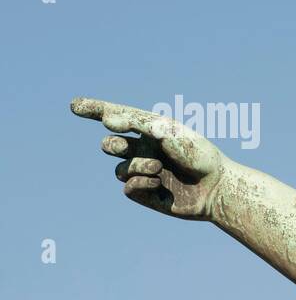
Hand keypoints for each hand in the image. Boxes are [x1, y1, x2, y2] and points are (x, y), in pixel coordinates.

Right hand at [71, 97, 226, 219]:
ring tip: (159, 169)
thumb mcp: (170, 132)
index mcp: (151, 132)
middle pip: (110, 145)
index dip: (95, 111)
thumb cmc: (199, 156)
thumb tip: (108, 121)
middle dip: (112, 144)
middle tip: (123, 144)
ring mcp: (144, 172)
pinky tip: (159, 184)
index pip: (118, 118)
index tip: (74, 105)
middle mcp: (145, 151)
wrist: (217, 188)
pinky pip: (127, 187)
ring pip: (119, 168)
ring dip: (136, 166)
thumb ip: (139, 123)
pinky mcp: (146, 194)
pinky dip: (140, 182)